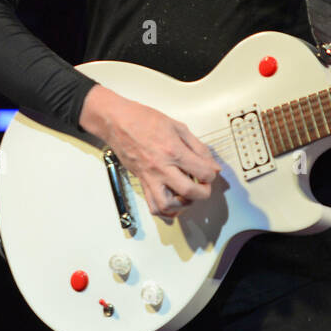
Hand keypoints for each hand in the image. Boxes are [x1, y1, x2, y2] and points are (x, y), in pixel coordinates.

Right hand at [79, 84, 220, 218]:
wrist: (117, 122)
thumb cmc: (144, 120)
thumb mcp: (178, 127)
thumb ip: (198, 148)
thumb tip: (213, 165)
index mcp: (173, 151)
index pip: (202, 172)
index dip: (212, 174)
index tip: (211, 172)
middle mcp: (161, 167)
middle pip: (189, 192)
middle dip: (203, 193)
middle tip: (204, 186)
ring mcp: (149, 177)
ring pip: (168, 206)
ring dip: (183, 205)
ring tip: (188, 195)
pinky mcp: (141, 182)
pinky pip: (152, 205)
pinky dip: (165, 210)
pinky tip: (173, 201)